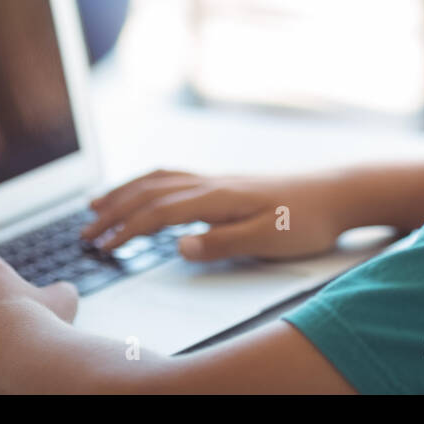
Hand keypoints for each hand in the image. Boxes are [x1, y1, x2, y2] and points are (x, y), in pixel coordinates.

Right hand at [81, 168, 343, 261]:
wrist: (338, 193)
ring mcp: (218, 180)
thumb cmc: (307, 219)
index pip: (157, 212)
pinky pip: (174, 177)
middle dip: (113, 211)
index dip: (125, 230)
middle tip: (84, 231)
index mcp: (216, 197)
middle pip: (149, 192)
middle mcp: (211, 183)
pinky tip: (146, 190)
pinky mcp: (226, 183)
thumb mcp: (267, 239)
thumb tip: (177, 246)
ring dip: (125, 191)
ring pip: (159, 180)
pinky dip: (149, 182)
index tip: (100, 247)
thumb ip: (221, 243)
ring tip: (98, 204)